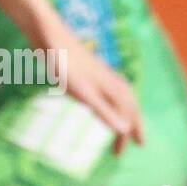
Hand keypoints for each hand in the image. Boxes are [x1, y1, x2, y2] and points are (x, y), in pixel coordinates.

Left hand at [52, 26, 145, 153]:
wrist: (49, 37)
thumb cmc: (65, 65)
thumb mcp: (83, 92)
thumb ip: (103, 110)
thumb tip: (124, 129)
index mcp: (113, 87)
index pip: (130, 114)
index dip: (132, 132)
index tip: (134, 148)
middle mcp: (111, 80)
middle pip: (130, 105)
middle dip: (133, 124)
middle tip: (136, 143)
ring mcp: (100, 75)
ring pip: (120, 97)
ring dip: (124, 114)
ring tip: (123, 128)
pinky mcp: (88, 71)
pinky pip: (107, 91)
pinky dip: (111, 103)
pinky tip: (101, 104)